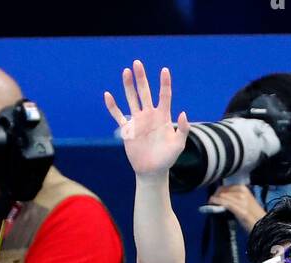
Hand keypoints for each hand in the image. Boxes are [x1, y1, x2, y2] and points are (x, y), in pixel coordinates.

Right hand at [105, 60, 189, 178]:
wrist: (152, 171)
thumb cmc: (167, 159)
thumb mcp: (178, 145)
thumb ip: (182, 130)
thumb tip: (183, 113)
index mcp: (163, 117)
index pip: (164, 96)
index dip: (164, 83)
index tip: (164, 70)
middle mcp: (149, 115)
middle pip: (144, 92)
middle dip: (141, 78)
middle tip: (137, 63)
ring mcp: (138, 121)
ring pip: (132, 99)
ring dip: (128, 85)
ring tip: (126, 71)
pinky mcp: (128, 129)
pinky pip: (118, 115)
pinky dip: (112, 106)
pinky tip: (108, 95)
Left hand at [207, 183, 264, 233]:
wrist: (264, 227)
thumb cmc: (254, 217)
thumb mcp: (244, 203)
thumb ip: (234, 199)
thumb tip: (221, 198)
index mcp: (244, 189)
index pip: (225, 188)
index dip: (217, 192)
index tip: (213, 198)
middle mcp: (243, 193)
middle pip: (223, 191)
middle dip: (215, 196)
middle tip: (211, 202)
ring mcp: (243, 201)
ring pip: (223, 197)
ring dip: (215, 201)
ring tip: (210, 205)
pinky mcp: (242, 211)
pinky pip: (226, 204)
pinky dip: (218, 203)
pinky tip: (213, 205)